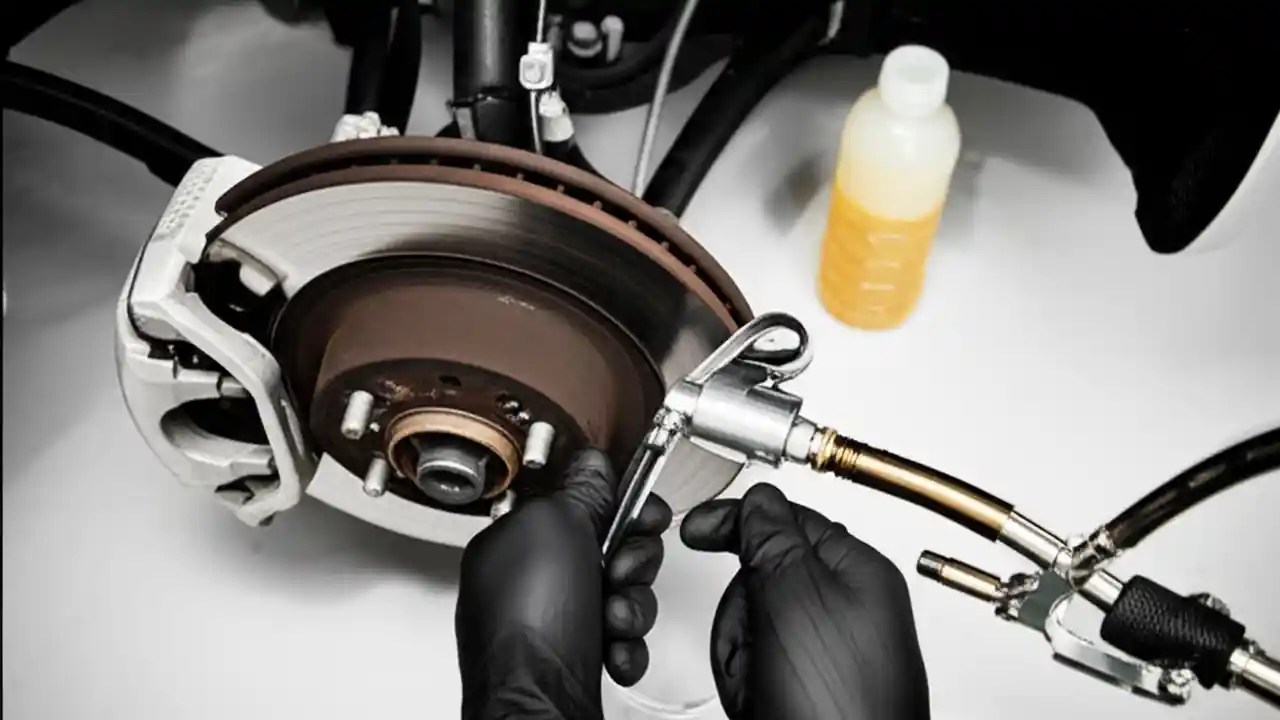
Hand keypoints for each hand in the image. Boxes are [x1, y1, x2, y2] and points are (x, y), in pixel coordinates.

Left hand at [455, 449, 671, 719]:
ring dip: (632, 604)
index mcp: (513, 541)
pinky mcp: (576, 658)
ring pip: (620, 593)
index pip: (573, 501)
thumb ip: (579, 490)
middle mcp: (529, 581)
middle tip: (621, 570)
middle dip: (630, 559)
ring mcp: (553, 621)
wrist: (537, 708)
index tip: (637, 511)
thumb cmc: (530, 628)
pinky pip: (620, 637)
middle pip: (607, 547)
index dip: (614, 503)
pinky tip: (613, 650)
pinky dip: (626, 644)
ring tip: (615, 619)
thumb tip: (593, 461)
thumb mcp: (555, 527)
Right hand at [681, 483, 928, 719]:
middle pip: (763, 578)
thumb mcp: (797, 596)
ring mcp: (826, 655)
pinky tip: (758, 701)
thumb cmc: (841, 706)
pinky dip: (745, 682)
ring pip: (751, 625)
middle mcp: (847, 612)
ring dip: (739, 649)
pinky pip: (755, 666)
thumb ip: (774, 537)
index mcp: (858, 574)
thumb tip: (759, 499)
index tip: (698, 528)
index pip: (789, 520)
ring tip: (759, 680)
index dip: (739, 521)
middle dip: (740, 608)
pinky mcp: (807, 690)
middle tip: (752, 636)